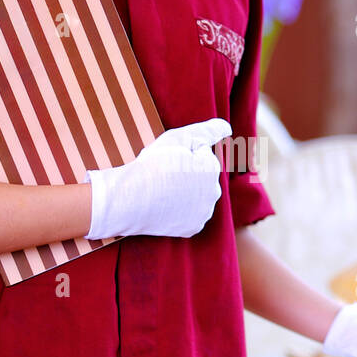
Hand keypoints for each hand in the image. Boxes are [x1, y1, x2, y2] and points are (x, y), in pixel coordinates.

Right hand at [84, 118, 231, 239]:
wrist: (129, 200)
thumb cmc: (152, 166)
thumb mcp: (179, 138)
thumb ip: (208, 131)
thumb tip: (227, 128)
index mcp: (212, 168)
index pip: (202, 153)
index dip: (182, 153)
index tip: (167, 160)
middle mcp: (214, 192)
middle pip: (202, 176)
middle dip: (188, 173)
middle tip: (164, 175)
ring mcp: (204, 212)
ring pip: (197, 195)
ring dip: (186, 191)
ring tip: (163, 190)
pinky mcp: (193, 228)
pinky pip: (190, 214)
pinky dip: (180, 211)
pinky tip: (166, 206)